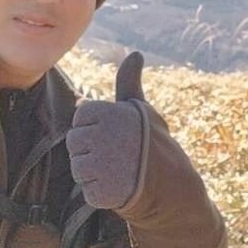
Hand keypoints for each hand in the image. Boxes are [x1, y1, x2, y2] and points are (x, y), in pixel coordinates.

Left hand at [68, 52, 150, 209]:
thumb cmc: (154, 144)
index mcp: (108, 112)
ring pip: (78, 169)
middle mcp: (102, 137)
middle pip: (74, 144)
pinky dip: (102, 195)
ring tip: (120, 172)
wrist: (174, 188)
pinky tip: (120, 190)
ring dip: (95, 175)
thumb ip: (129, 82)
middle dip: (91, 152)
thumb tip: (136, 53)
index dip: (96, 129)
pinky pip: (88, 191)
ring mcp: (101, 166)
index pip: (79, 118)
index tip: (117, 136)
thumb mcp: (142, 110)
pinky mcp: (102, 192)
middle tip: (119, 157)